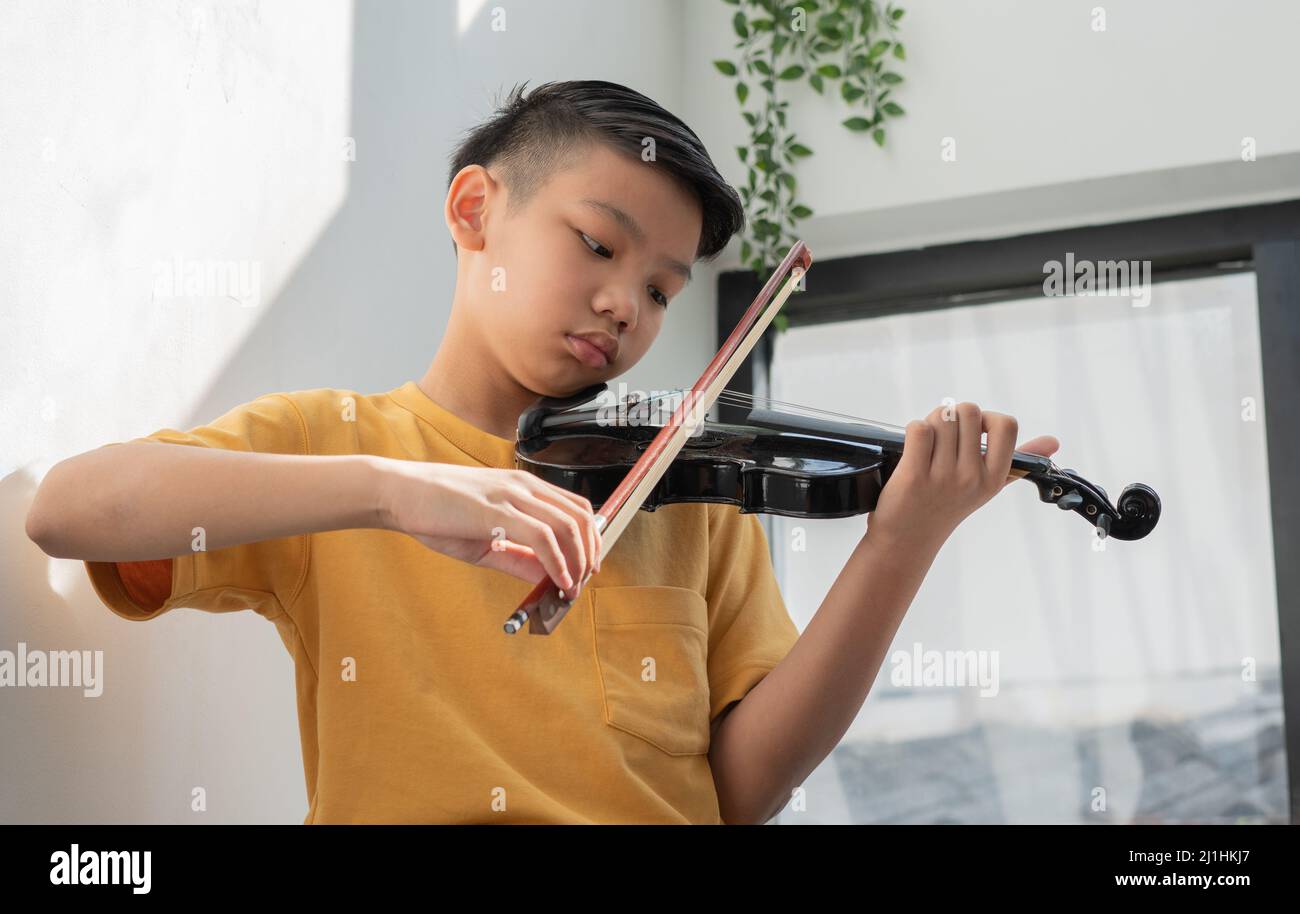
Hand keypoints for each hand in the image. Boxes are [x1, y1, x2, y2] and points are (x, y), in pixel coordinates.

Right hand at [379, 461, 600, 597]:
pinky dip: (557, 563)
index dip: (590, 540)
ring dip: (577, 562)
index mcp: (524, 487)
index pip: (576, 509)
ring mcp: (512, 495)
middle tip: (583, 581)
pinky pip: (542, 537)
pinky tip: (557, 581)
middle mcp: (524, 485)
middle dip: (590, 553)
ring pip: (567, 526)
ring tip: (572, 587)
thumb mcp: (485, 538)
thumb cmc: (437, 512)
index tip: (586, 568)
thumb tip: (547, 578)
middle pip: (580, 517)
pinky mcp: (496, 509)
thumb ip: (518, 556)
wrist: (399, 494)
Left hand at [866, 401, 1059, 546]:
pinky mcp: (914, 475)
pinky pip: (919, 429)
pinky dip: (913, 431)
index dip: (986, 418)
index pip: (1006, 425)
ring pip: (942, 416)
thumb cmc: (947, 503)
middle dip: (952, 416)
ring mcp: (944, 477)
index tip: (972, 432)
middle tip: (943, 437)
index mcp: (995, 477)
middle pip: (968, 411)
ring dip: (931, 423)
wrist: (910, 538)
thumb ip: (1018, 461)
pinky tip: (913, 449)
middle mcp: (973, 477)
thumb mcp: (987, 485)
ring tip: (927, 444)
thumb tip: (1054, 442)